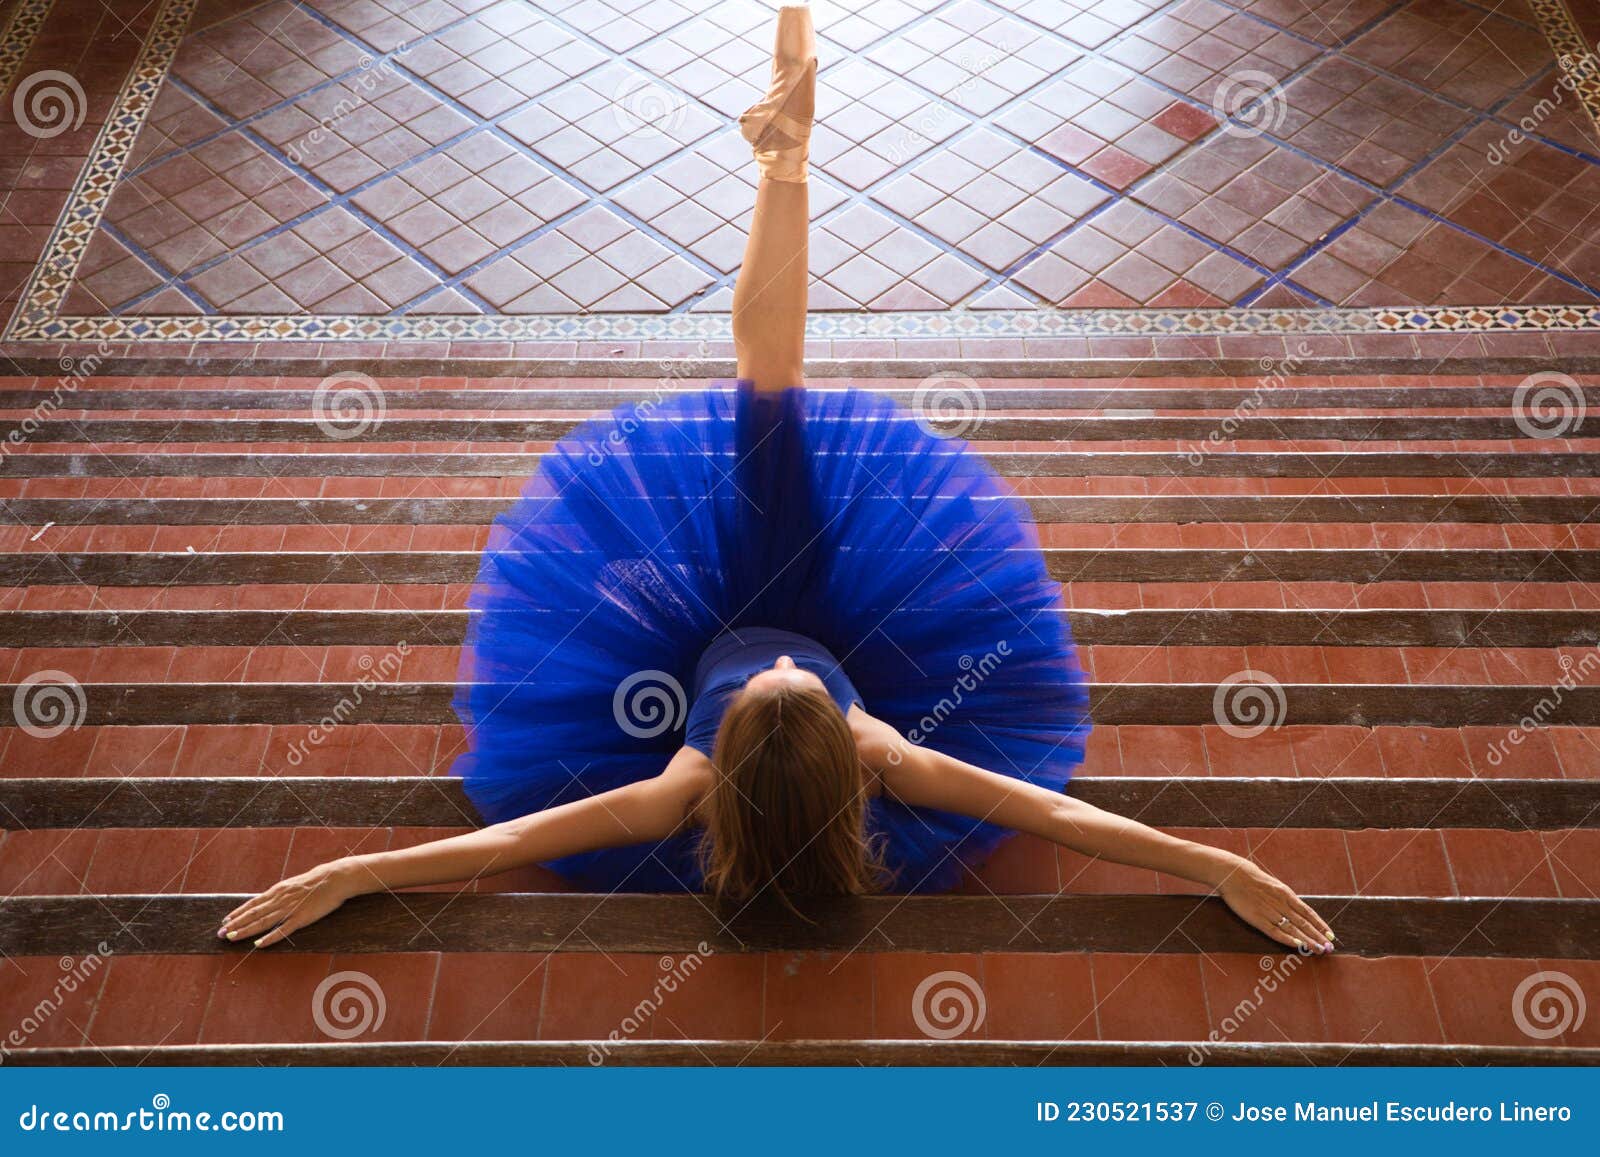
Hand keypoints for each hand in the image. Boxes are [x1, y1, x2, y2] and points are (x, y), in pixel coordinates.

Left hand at [220, 859, 359, 947]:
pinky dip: (269, 938)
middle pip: (253, 914)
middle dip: (236, 924)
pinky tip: (258, 944)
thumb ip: (282, 893)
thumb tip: (270, 899)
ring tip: (232, 937)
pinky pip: (282, 930)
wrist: (335, 878)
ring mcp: (290, 909)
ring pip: (263, 922)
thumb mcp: (294, 884)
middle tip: (220, 933)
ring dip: (246, 930)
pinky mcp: (301, 918)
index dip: (238, 913)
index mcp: (278, 891)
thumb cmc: (317, 881)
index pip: (253, 903)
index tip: (225, 920)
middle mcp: (280, 900)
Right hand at [1217, 859, 1334, 952]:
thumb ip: (1285, 897)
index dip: (1320, 925)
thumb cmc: (1252, 878)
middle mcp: (1281, 904)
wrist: (1232, 874)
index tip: (1330, 935)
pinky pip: (1275, 931)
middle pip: (1304, 923)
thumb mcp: (1273, 884)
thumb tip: (1297, 908)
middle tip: (1329, 948)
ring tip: (1319, 950)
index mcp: (1286, 894)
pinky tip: (1298, 946)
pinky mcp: (1258, 919)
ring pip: (1293, 929)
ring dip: (1307, 940)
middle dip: (1318, 936)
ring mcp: (1270, 912)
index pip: (1308, 912)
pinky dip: (1288, 939)